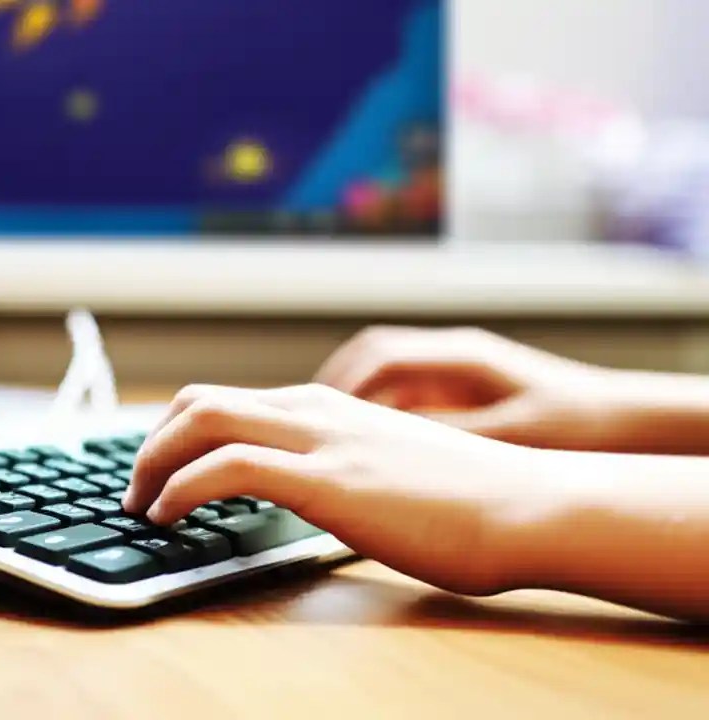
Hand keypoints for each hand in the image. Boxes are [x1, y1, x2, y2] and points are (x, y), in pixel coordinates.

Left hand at [124, 383, 554, 595]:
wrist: (529, 506)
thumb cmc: (470, 500)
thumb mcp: (389, 470)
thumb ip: (341, 470)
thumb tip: (304, 494)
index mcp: (328, 406)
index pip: (226, 399)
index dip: (176, 432)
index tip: (155, 469)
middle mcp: (316, 409)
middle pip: (199, 400)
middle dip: (151, 443)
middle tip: (136, 488)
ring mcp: (321, 439)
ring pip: (201, 419)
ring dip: (153, 462)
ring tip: (139, 505)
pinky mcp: (328, 479)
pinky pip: (227, 467)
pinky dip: (180, 488)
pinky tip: (168, 517)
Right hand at [313, 326, 629, 451]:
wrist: (625, 421)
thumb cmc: (575, 424)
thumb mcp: (508, 435)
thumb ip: (448, 434)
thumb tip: (390, 438)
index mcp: (461, 358)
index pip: (381, 358)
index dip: (342, 384)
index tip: (314, 413)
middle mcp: (451, 356)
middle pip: (371, 358)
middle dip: (332, 386)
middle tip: (300, 419)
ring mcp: (454, 372)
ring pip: (384, 376)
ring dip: (350, 400)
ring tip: (323, 433)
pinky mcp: (459, 393)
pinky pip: (402, 395)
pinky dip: (375, 414)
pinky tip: (365, 445)